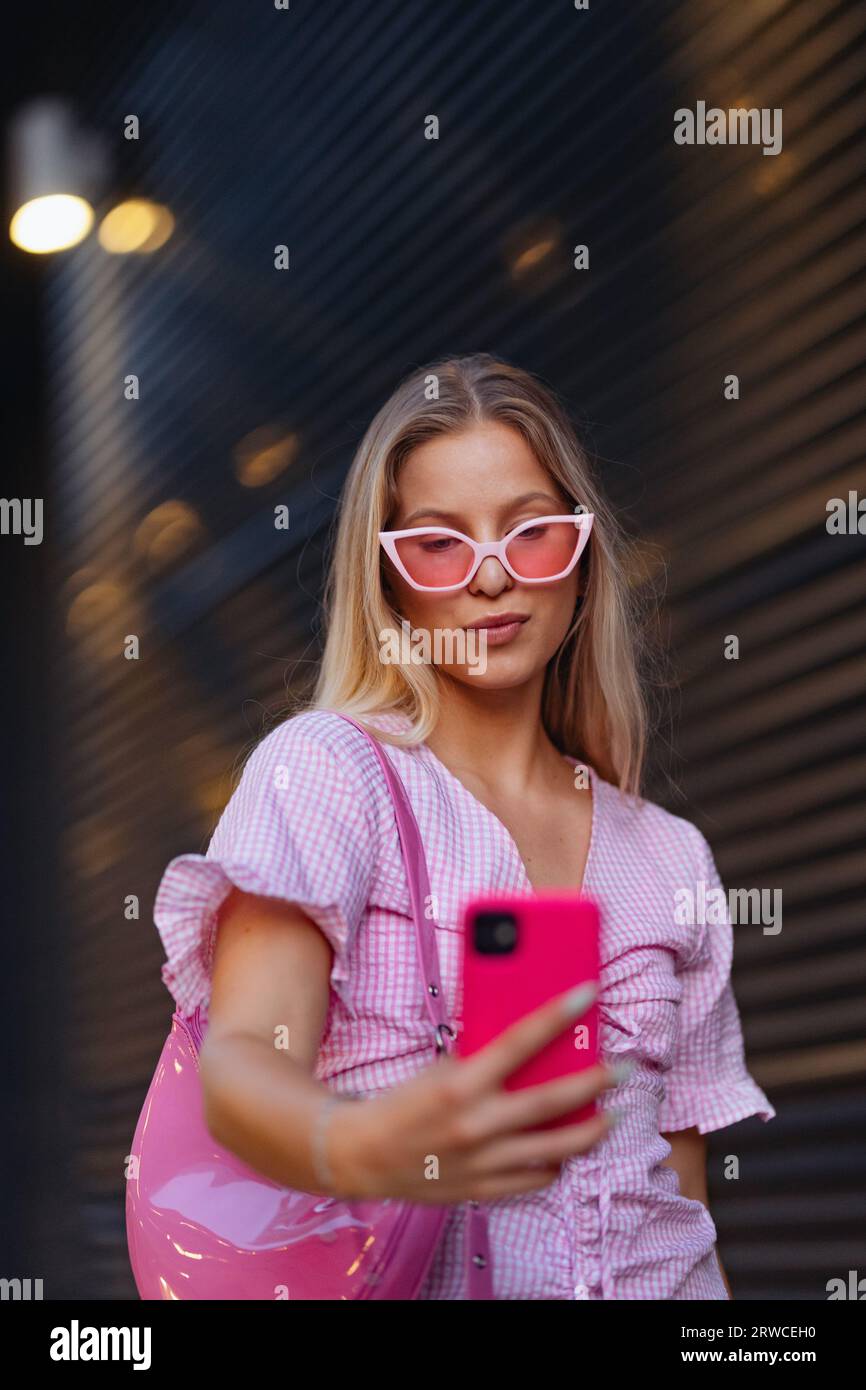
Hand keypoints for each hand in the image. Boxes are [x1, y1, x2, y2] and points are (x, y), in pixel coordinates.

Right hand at [326, 982, 620, 1202]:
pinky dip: (553, 1163)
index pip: (519, 1041)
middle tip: (622, 1069)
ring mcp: (483, 1162)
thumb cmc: (402, 1103)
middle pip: (551, 1102)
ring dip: (590, 1131)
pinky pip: (534, 1179)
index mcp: (460, 1085)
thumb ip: (477, 1059)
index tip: (588, 994)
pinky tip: (562, 1151)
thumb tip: (522, 1041)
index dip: (556, 1015)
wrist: (361, 1154)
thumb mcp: (437, 1070)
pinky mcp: (483, 1190)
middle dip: (594, 1083)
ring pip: (555, 1149)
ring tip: (609, 1115)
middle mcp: (476, 1125)